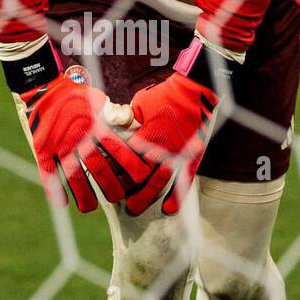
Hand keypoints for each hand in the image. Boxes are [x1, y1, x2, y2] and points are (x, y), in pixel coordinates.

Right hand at [21, 71, 150, 212]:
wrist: (44, 87)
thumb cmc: (76, 96)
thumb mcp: (99, 101)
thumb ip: (115, 116)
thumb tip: (133, 125)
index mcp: (95, 126)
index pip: (118, 150)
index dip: (131, 166)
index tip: (140, 178)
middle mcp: (79, 138)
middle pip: (98, 169)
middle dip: (110, 187)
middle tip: (116, 197)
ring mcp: (59, 146)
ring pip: (75, 177)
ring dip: (84, 196)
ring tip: (90, 208)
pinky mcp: (43, 150)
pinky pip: (49, 174)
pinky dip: (55, 191)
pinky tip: (62, 203)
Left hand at [123, 72, 219, 215]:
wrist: (193, 90)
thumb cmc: (163, 95)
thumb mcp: (138, 105)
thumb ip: (127, 123)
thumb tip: (113, 132)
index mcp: (146, 135)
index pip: (127, 159)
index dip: (115, 170)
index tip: (106, 176)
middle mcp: (162, 148)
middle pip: (142, 176)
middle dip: (129, 190)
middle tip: (119, 202)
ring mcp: (179, 153)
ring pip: (160, 181)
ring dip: (148, 197)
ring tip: (136, 207)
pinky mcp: (192, 155)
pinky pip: (185, 179)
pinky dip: (177, 196)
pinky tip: (169, 209)